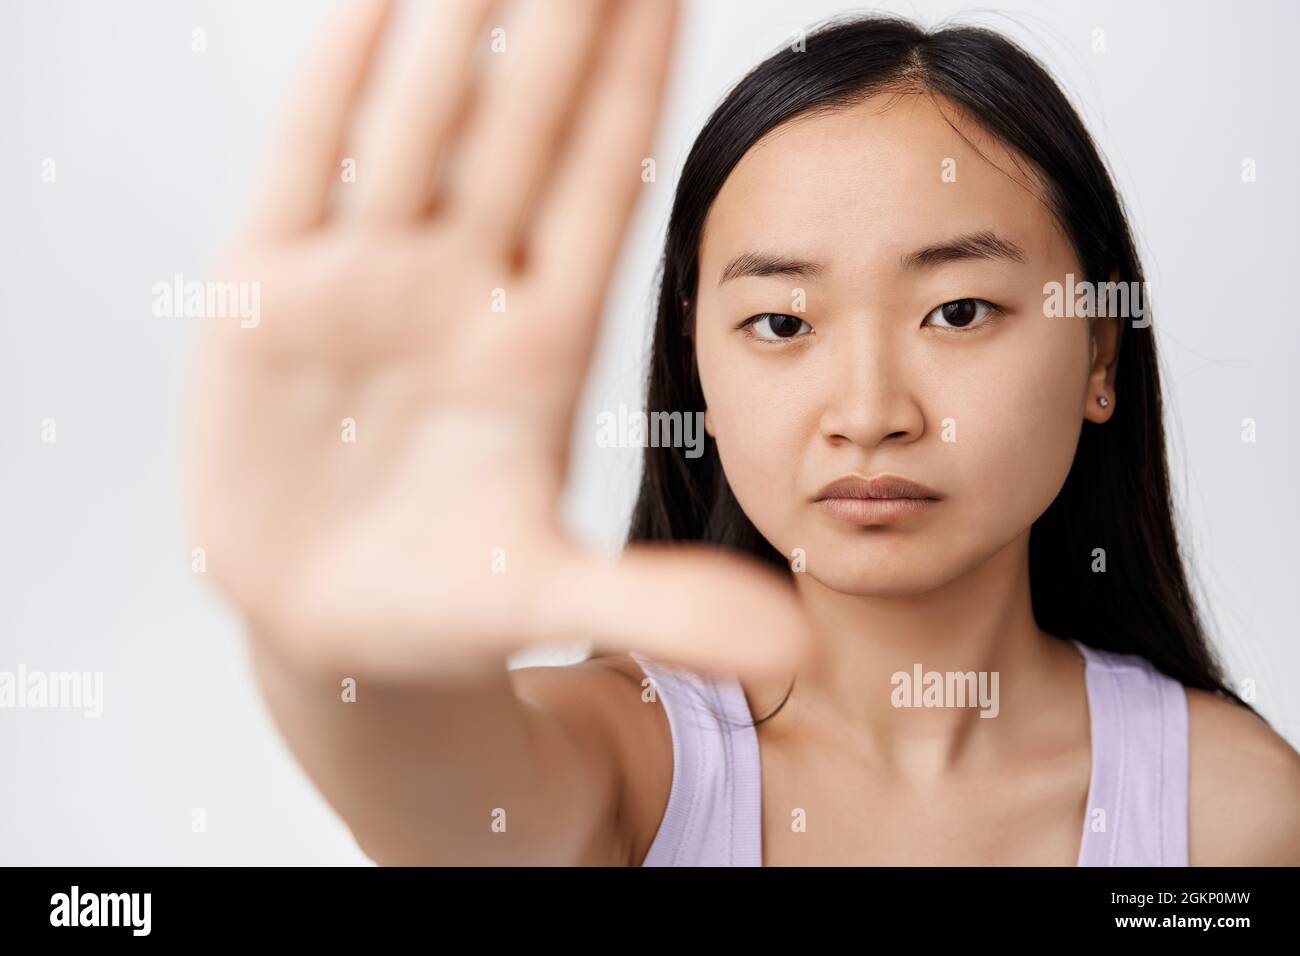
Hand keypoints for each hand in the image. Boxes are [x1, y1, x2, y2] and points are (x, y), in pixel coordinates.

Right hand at [185, 0, 811, 683]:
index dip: (634, 84)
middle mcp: (461, 290)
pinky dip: (339, 84)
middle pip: (525, 128)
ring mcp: (364, 283)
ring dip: (459, 26)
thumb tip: (792, 647)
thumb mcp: (554, 599)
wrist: (333, 637)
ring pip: (420, 123)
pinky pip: (308, 165)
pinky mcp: (267, 297)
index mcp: (539, 344)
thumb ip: (666, 609)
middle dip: (564, 24)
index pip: (600, 184)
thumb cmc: (446, 612)